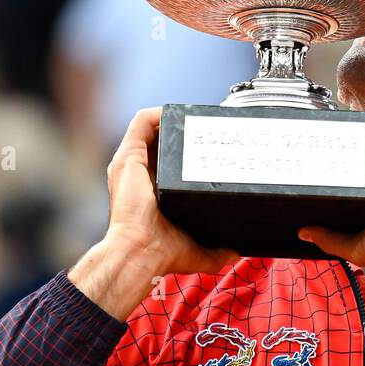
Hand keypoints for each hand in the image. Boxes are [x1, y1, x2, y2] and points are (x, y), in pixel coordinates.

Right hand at [71, 107, 236, 317]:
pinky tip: (178, 111)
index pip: (168, 162)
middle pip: (161, 142)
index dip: (187, 151)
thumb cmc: (163, 254)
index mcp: (152, 192)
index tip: (209, 145)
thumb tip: (236, 253)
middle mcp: (139, 175)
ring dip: (171, 119)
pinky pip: (141, 122)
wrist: (142, 252)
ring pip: (151, 129)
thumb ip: (218, 252)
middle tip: (207, 129)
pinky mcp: (128, 156)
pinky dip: (158, 112)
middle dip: (183, 132)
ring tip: (195, 117)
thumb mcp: (198, 252)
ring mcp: (131, 164)